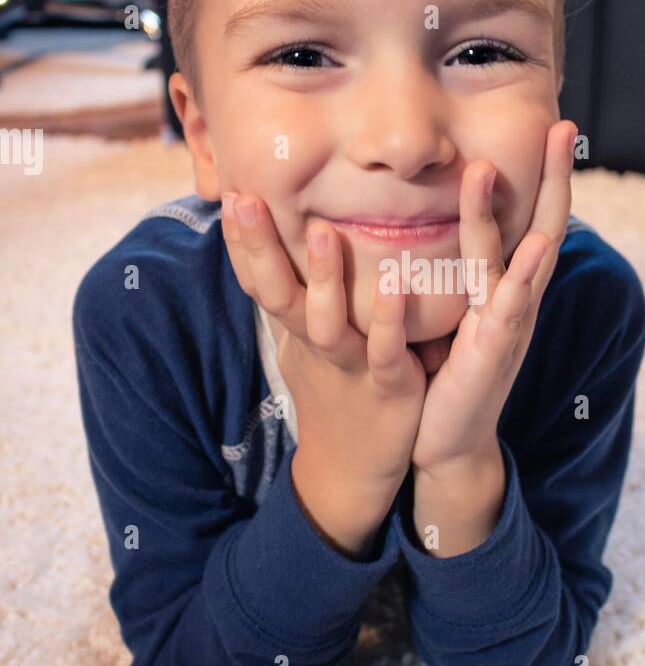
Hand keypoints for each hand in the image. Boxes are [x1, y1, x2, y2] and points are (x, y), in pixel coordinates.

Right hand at [220, 192, 426, 511]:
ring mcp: (349, 365)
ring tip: (323, 230)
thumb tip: (277, 260)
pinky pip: (386, 352)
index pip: (260, 279)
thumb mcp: (306, 347)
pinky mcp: (388, 386)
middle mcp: (315, 343)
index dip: (241, 243)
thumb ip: (296, 304)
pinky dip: (387, 321)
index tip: (227, 193)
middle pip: (277, 293)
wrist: (354, 472)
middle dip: (259, 247)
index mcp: (298, 329)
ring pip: (326, 321)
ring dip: (323, 277)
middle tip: (242, 200)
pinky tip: (396, 286)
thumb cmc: (335, 397)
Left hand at [410, 120, 576, 474]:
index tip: (548, 126)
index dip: (541, 175)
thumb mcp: (449, 314)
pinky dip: (528, 276)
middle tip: (564, 125)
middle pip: (544, 225)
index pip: (527, 218)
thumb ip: (450, 272)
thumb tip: (428, 221)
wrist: (444, 443)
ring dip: (519, 208)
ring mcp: (510, 322)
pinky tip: (539, 247)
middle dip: (555, 176)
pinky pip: (513, 307)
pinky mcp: (495, 350)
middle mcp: (516, 297)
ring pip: (523, 256)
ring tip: (525, 160)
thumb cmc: (444, 376)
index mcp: (504, 285)